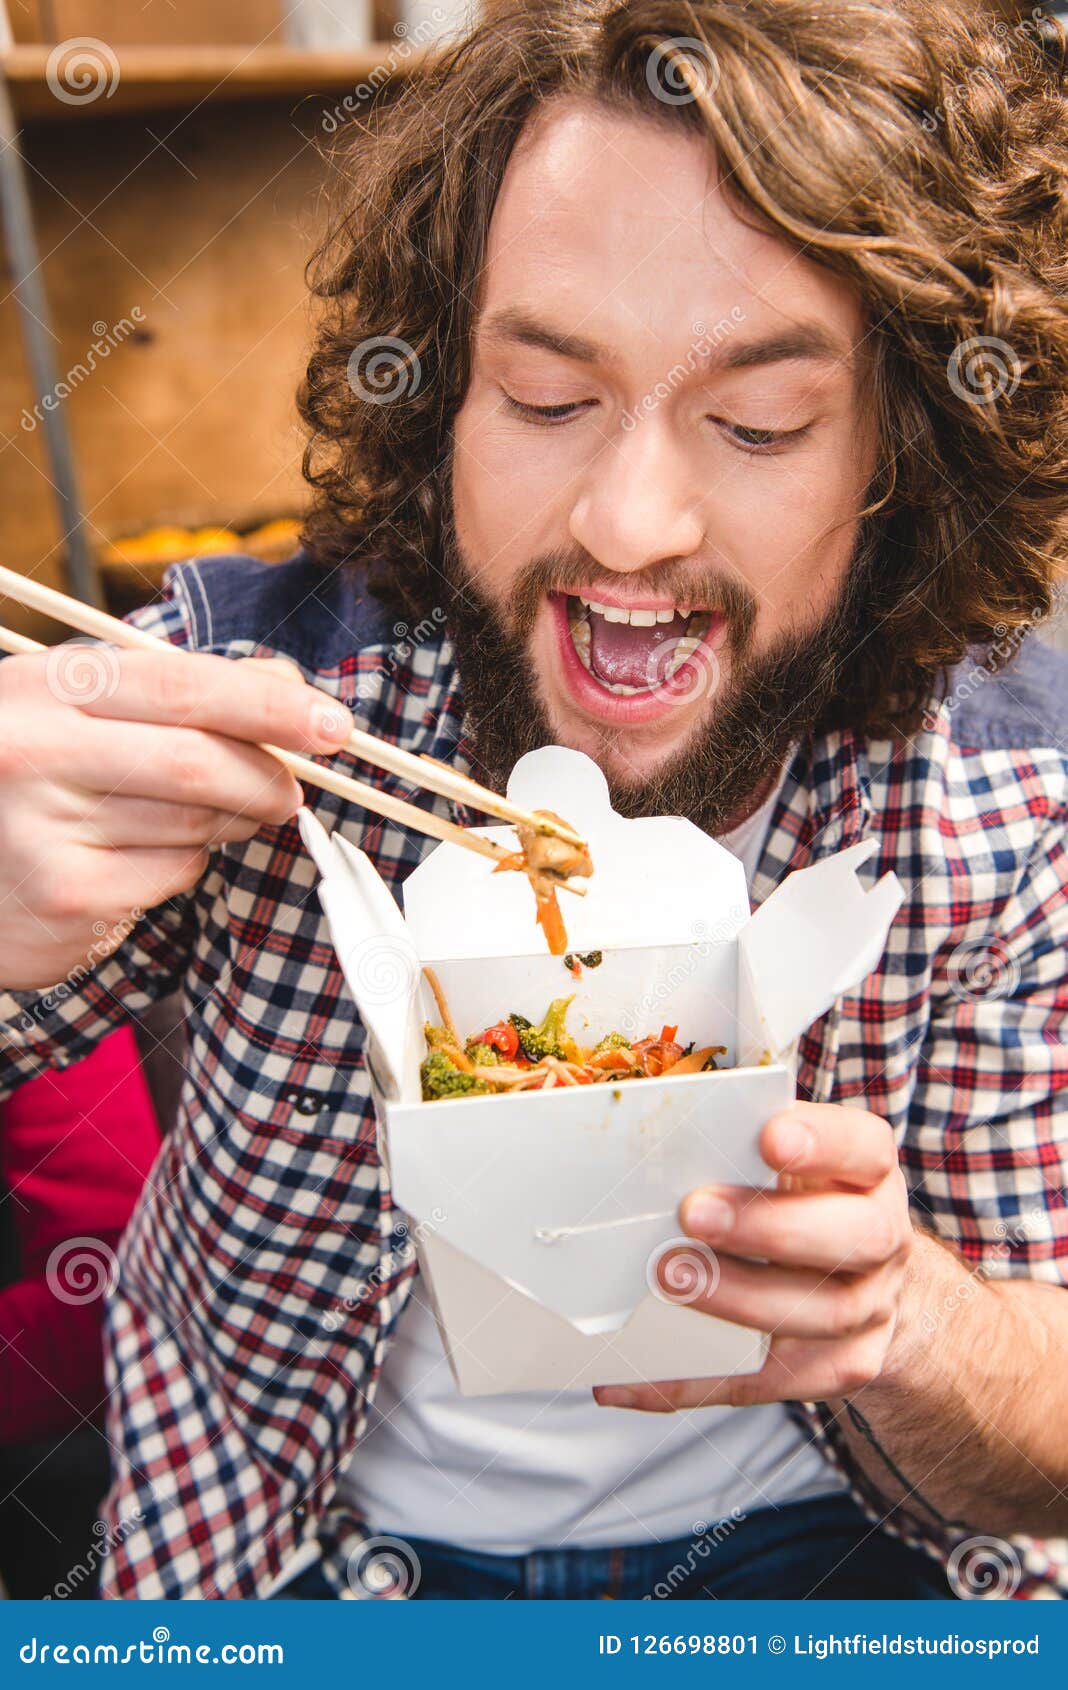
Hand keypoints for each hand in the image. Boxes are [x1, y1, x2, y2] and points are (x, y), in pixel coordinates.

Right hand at [0, 647, 352, 989]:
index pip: (185, 686)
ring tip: (184, 815)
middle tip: (289, 791)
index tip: (335, 724)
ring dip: (222, 823)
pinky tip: (134, 855)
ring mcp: (45, 830)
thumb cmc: (29, 771)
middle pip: (203, 763)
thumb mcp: (80, 705)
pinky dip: (182, 866)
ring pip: (195, 825)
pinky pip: (173, 876)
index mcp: (46, 685)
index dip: (272, 704)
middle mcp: (36, 751)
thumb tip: (290, 689)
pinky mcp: (66, 898)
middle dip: (269, 779)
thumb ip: (178, 690)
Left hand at [593, 1101, 914, 1410]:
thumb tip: (659, 1136)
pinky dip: (689, 1381)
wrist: (870, 1281)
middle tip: (693, 1213)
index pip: (865, 1148)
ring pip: (820, 1314)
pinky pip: (761, 1383)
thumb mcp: (797, 1159)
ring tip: (670, 1276)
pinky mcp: (834, 1368)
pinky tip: (625, 1379)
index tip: (770, 1137)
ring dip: (738, 1298)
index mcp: (869, 1174)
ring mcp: (867, 1311)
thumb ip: (747, 1144)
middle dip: (772, 1227)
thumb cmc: (808, 1200)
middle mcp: (882, 1242)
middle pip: (856, 1238)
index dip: (822, 1143)